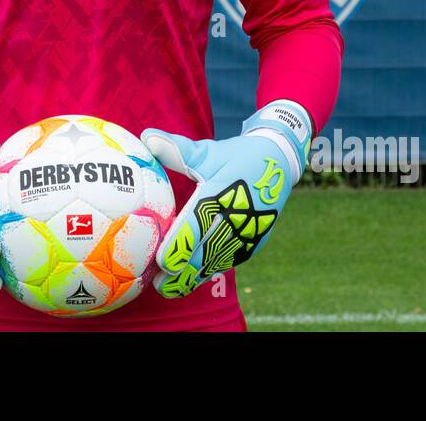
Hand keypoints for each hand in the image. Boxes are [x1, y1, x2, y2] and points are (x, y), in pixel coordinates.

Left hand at [141, 101, 311, 297]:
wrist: (279, 163)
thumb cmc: (236, 155)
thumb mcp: (209, 150)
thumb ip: (177, 149)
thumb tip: (147, 137)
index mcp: (222, 193)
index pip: (198, 224)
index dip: (181, 244)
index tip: (161, 259)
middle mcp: (237, 217)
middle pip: (206, 250)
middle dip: (182, 270)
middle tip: (157, 282)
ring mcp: (248, 232)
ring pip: (218, 261)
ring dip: (193, 276)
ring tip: (168, 288)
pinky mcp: (254, 241)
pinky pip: (229, 260)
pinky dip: (209, 272)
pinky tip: (190, 280)